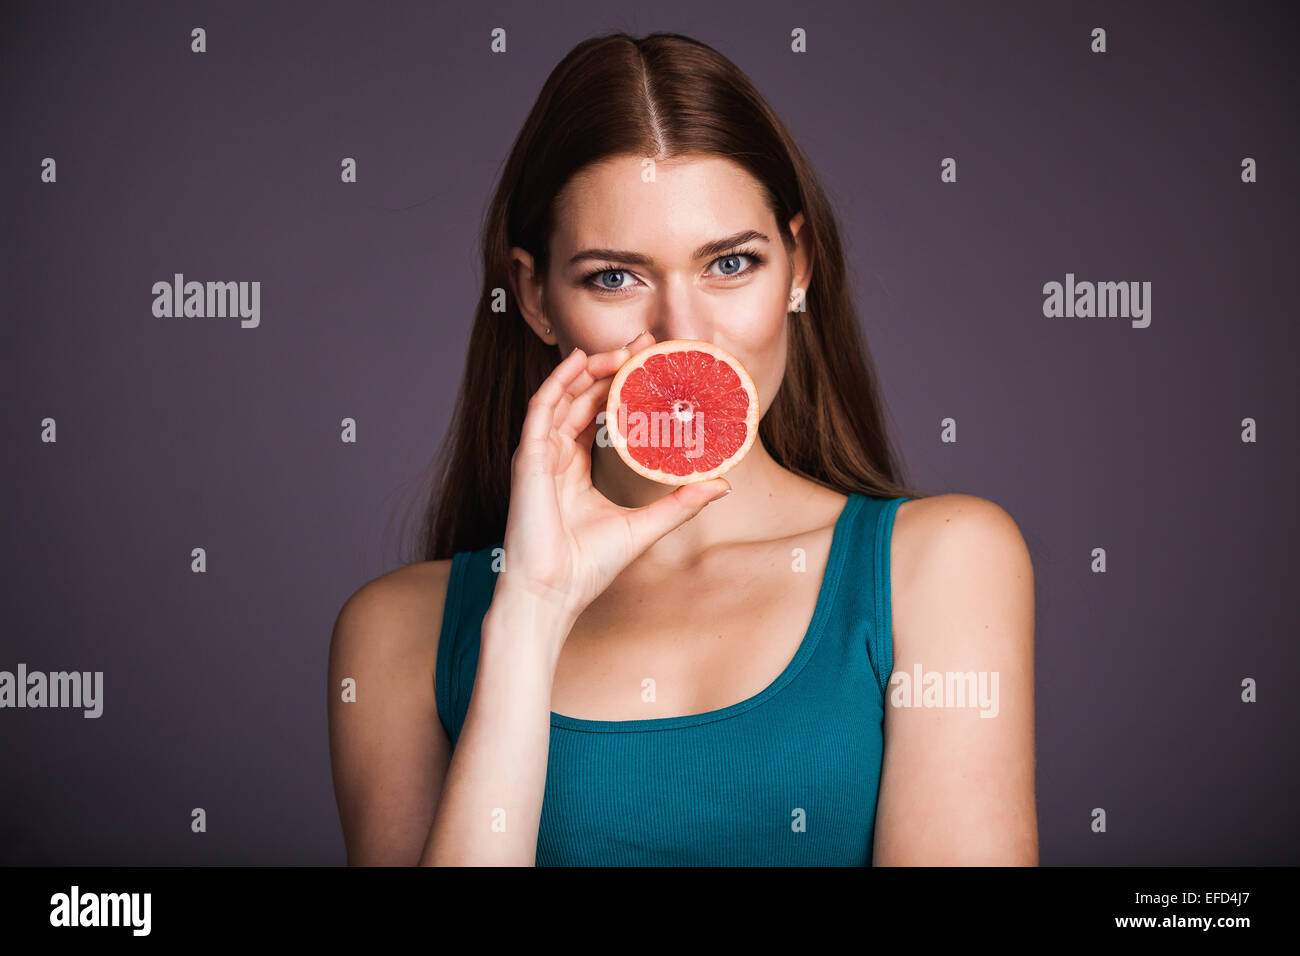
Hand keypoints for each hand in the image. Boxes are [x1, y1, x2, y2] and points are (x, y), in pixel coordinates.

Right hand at [499, 331, 731, 630]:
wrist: (553, 594)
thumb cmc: (587, 568)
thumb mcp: (646, 526)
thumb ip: (680, 503)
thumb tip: (722, 485)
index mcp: (575, 470)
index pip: (596, 414)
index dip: (620, 386)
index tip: (650, 364)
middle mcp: (555, 458)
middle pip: (582, 399)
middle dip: (611, 367)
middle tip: (644, 345)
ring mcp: (539, 457)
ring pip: (563, 397)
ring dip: (590, 368)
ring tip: (622, 348)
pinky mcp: (528, 460)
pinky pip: (541, 409)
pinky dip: (558, 382)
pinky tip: (579, 361)